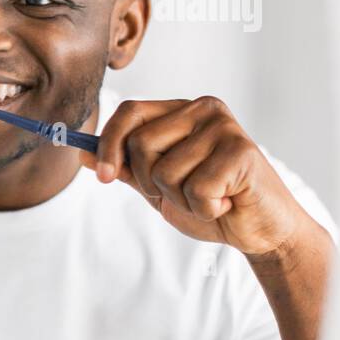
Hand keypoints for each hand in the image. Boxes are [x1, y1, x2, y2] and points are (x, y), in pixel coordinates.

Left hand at [80, 96, 311, 257]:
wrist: (260, 230)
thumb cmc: (210, 204)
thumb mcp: (157, 186)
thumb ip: (125, 167)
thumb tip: (79, 152)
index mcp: (180, 111)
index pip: (129, 113)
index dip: (109, 146)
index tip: (106, 178)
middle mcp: (203, 109)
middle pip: (140, 145)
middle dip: (152, 183)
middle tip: (183, 193)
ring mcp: (225, 127)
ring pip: (165, 172)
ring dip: (181, 200)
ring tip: (209, 198)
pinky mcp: (243, 151)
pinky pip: (196, 189)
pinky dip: (204, 209)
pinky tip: (226, 203)